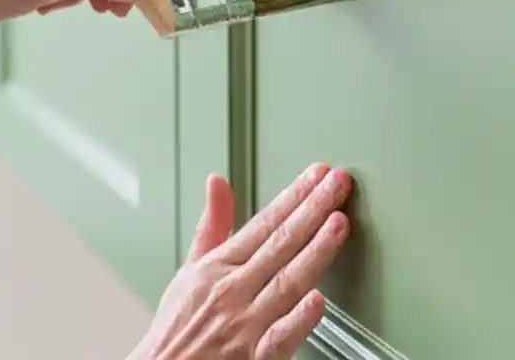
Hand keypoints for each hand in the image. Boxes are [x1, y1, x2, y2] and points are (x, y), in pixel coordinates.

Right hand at [131, 165, 352, 359]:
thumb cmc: (176, 330)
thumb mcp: (189, 271)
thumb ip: (211, 225)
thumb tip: (217, 182)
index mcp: (219, 267)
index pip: (263, 222)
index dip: (293, 195)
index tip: (317, 174)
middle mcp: (232, 291)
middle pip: (280, 243)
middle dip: (313, 209)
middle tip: (338, 182)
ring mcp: (244, 325)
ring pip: (287, 282)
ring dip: (315, 251)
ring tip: (338, 223)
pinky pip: (279, 339)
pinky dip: (298, 320)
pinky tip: (318, 300)